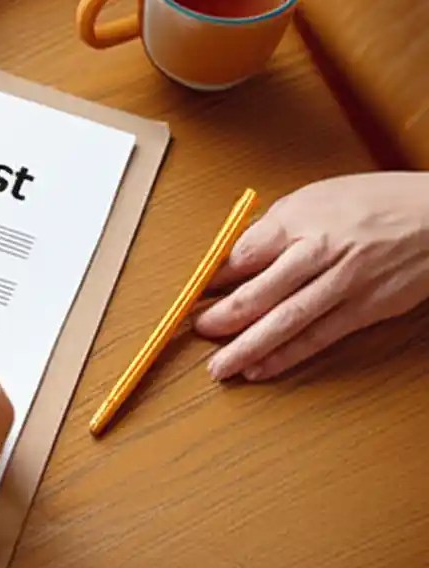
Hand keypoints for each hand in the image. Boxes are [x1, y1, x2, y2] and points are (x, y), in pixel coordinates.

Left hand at [198, 173, 428, 381]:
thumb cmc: (375, 202)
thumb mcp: (317, 198)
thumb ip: (273, 228)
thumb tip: (232, 257)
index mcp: (301, 218)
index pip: (243, 253)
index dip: (213, 279)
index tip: (192, 295)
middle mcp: (320, 250)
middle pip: (261, 291)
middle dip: (224, 317)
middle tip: (197, 333)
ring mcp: (345, 282)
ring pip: (288, 321)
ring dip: (249, 347)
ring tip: (221, 367)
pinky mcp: (368, 308)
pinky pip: (320, 336)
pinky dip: (288, 355)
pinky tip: (262, 369)